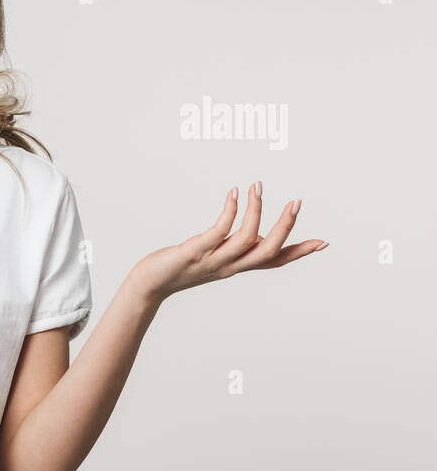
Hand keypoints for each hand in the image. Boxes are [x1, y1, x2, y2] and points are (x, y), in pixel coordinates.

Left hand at [129, 182, 326, 304]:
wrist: (149, 284)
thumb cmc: (181, 266)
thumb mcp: (215, 257)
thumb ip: (236, 248)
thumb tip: (257, 235)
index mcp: (237, 266)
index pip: (274, 261)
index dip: (299, 252)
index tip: (323, 242)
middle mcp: (229, 266)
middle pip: (268, 251)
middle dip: (285, 227)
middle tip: (296, 202)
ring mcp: (212, 260)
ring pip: (246, 240)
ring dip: (256, 212)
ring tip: (258, 186)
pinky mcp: (193, 252)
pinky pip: (217, 232)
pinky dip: (228, 211)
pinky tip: (233, 194)